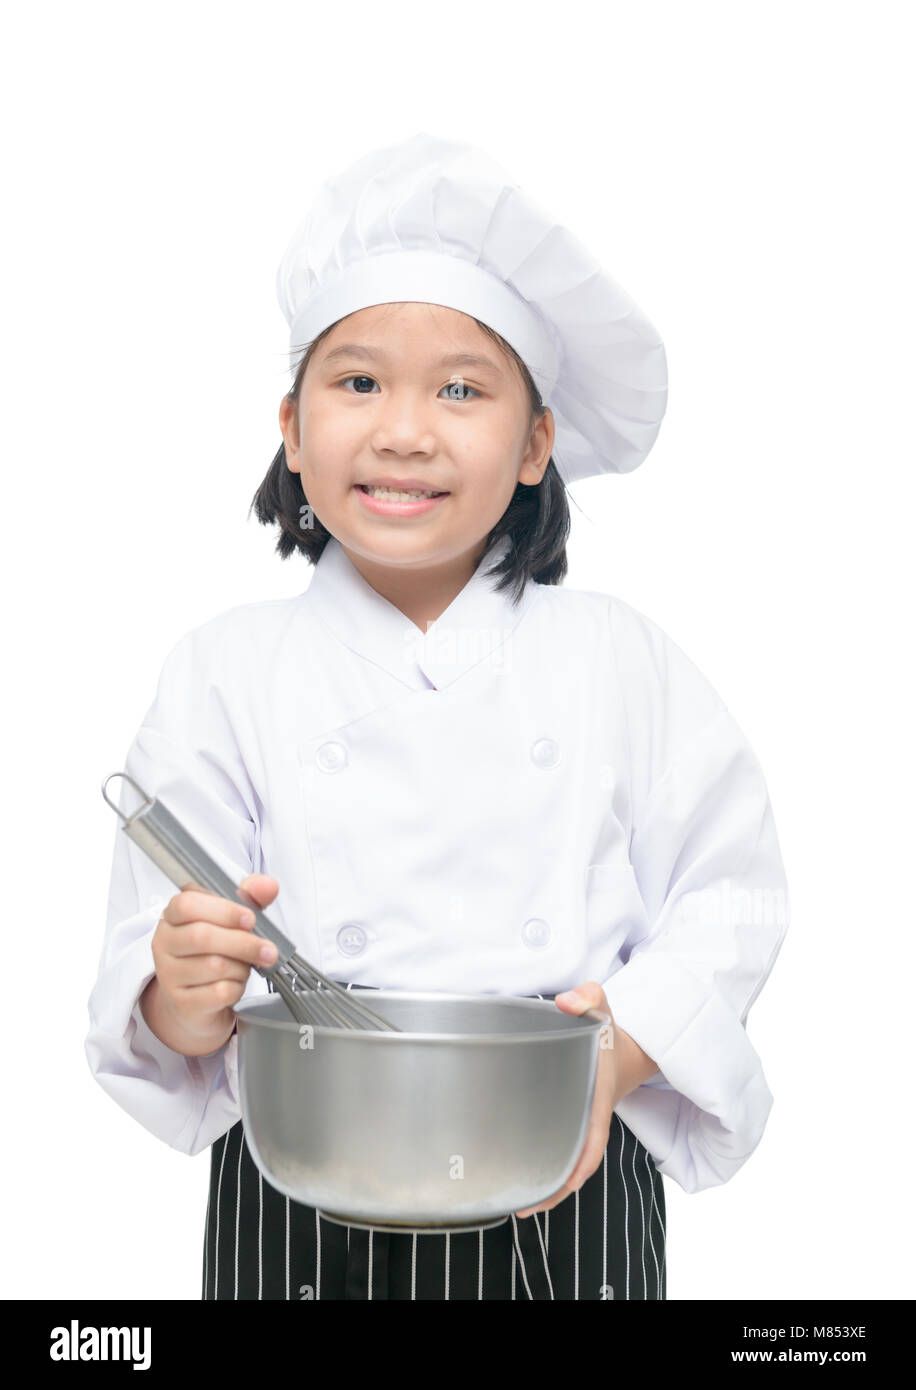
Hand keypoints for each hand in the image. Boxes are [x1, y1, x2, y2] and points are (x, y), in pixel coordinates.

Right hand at [143, 873, 279, 1054]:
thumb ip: (250, 897)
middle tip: (268, 950)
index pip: (187, 904)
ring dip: (241, 967)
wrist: (197, 998)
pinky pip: (218, 992)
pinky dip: (236, 988)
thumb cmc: (215, 950)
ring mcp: (169, 974)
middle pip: (202, 937)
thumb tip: (268, 885)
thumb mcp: (233, 918)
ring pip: (214, 966)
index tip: (250, 919)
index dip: (223, 910)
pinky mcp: (181, 1001)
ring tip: (245, 966)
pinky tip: (235, 984)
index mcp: (173, 915)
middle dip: (243, 943)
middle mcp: (164, 942)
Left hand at [514, 981, 616, 1218]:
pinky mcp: (575, 1121)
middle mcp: (592, 1117)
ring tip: (515, 1201)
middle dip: (555, 1189)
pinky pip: (565, 1148)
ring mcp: (584, 1122)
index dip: (577, 1167)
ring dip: (549, 1183)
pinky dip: (549, 1165)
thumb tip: (567, 1003)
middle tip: (521, 1206)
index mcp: (599, 1099)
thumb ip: (588, 998)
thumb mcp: (602, 1006)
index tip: (559, 1185)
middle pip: (577, 1164)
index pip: (592, 1143)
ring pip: (569, 1162)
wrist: (625, 1042)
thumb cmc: (611, 1028)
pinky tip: (524, 1171)